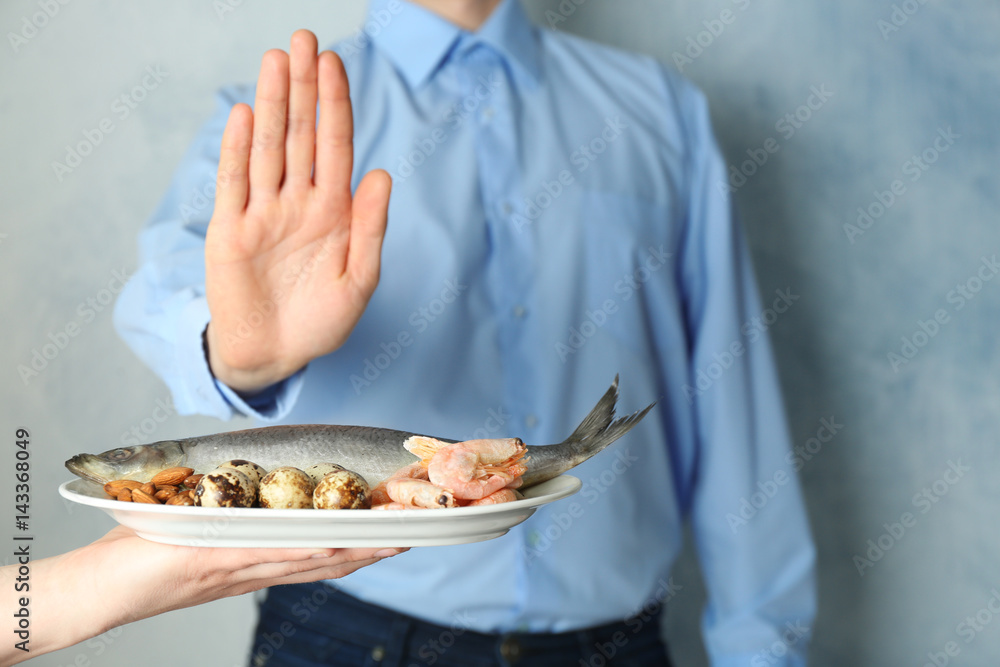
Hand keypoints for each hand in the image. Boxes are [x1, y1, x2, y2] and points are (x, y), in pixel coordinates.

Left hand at [4, 525, 404, 663]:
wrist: (93, 590)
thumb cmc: (136, 558)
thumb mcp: (189, 529)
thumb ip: (221, 512)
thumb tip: (239, 479)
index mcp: (252, 560)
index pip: (317, 554)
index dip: (359, 544)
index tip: (395, 528)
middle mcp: (252, 567)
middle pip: (326, 560)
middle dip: (372, 546)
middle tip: (414, 533)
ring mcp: (235, 566)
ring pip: (307, 559)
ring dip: (352, 549)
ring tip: (390, 537)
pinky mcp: (209, 561)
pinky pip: (265, 554)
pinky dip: (301, 550)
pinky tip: (330, 542)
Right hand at [205, 30, 390, 392]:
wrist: (276, 355)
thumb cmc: (321, 321)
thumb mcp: (359, 280)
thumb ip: (371, 229)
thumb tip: (381, 174)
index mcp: (333, 211)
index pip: (334, 146)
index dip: (334, 105)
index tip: (334, 63)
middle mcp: (297, 202)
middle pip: (299, 134)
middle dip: (302, 88)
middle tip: (303, 39)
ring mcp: (262, 213)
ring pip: (267, 148)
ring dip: (271, 105)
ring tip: (275, 60)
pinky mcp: (230, 232)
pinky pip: (234, 184)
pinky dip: (237, 150)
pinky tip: (243, 115)